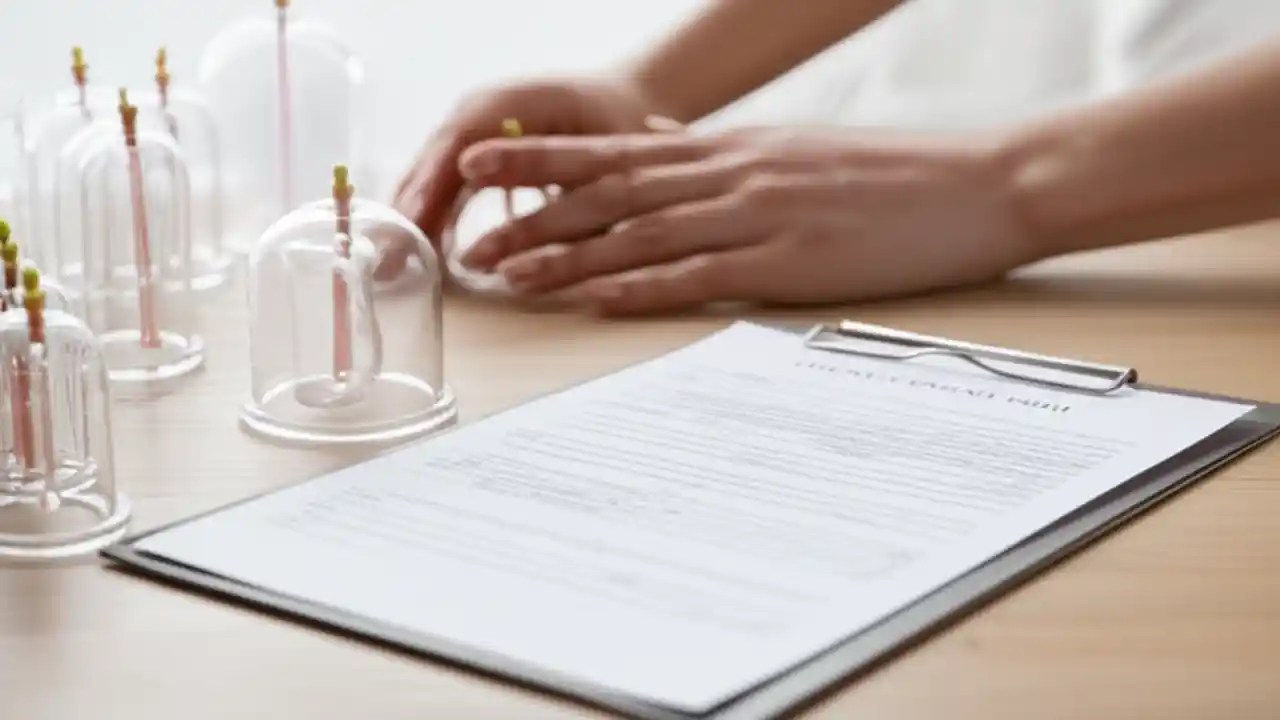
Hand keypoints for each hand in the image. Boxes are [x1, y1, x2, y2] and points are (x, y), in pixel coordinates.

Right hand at [382, 78, 669, 278]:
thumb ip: (575, 196)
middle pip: (434, 161)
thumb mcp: (607, 157)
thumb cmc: (617, 123)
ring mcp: (472, 130)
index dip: (435, 184)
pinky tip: (422, 251)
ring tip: (392, 264)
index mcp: (509, 103)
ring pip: (432, 175)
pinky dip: (430, 215)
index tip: (413, 223)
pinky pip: (444, 183)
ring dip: (412, 219)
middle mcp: (481, 111)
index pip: (460, 143)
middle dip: (409, 211)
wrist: (620, 100)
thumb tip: (543, 247)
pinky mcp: (475, 152)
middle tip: (386, 260)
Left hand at [454, 127, 1040, 313]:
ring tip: (510, 273)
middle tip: (469, 233)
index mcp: (732, 148)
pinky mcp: (791, 261)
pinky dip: (643, 286)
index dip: (543, 160)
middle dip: (532, 212)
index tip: (484, 164)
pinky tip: (597, 298)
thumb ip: (730, 165)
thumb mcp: (797, 156)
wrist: (979, 184)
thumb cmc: (891, 177)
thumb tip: (672, 165)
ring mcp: (759, 215)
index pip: (616, 152)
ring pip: (641, 233)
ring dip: (569, 255)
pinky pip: (702, 275)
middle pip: (611, 193)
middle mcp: (731, 173)